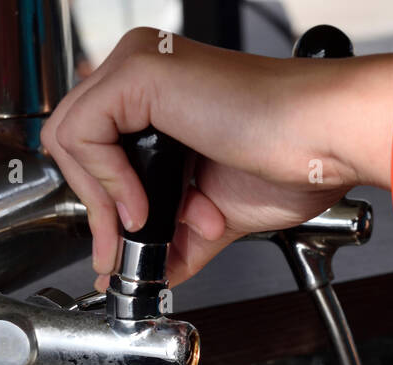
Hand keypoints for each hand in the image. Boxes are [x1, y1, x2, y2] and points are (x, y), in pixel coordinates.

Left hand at [42, 29, 392, 287]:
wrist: (324, 143)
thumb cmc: (292, 160)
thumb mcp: (213, 213)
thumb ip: (172, 238)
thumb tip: (144, 272)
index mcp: (158, 95)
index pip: (93, 147)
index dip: (101, 205)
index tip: (123, 250)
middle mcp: (144, 70)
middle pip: (71, 142)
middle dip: (95, 210)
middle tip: (125, 250)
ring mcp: (141, 64)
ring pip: (68, 136)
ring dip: (100, 200)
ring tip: (145, 227)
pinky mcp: (141, 72)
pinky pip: (85, 133)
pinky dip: (107, 182)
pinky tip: (145, 205)